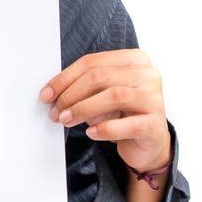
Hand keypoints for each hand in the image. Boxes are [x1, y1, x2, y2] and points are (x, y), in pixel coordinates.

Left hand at [40, 49, 170, 172]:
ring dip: (83, 109)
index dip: (65, 78)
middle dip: (71, 94)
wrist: (148, 142)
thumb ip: (83, 86)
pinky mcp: (155, 125)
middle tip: (55, 111)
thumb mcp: (101, 94)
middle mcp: (148, 75)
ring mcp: (154, 99)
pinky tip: (91, 133)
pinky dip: (104, 128)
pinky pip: (127, 124)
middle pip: (100, 77)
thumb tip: (51, 93)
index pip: (92, 62)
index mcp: (134, 59)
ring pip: (114, 96)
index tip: (46, 94)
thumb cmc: (121, 112)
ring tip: (66, 120)